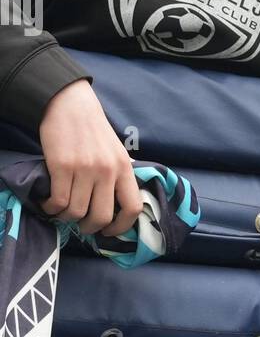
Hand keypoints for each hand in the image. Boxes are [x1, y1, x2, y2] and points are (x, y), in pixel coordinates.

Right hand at [38, 80, 143, 236]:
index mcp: (124, 168)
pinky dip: (51, 208)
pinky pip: (58, 201)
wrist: (70, 105)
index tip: (109, 231)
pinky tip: (49, 204)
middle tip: (82, 225)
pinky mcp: (62, 166)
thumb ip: (119, 175)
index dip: (121, 227)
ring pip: (76, 212)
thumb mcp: (116, 150)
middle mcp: (107, 170)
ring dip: (66, 217)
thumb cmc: (93, 130)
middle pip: (101, 217)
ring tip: (62, 211)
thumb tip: (121, 203)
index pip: (132, 207)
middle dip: (90, 228)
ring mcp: (84, 169)